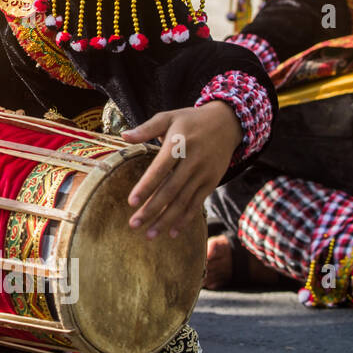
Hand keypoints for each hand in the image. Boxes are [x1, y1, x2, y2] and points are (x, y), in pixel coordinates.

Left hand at [121, 101, 242, 238]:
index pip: (160, 169)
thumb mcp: (168, 117)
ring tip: (149, 235)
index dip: (146, 186)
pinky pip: (197, 203)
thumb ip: (146, 128)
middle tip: (133, 225)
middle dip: (152, 209)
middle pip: (170, 190)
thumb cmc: (191, 120)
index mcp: (179, 145)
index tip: (131, 202)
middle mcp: (193, 161)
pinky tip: (172, 232)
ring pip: (183, 201)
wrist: (228, 122)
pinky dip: (185, 219)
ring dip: (166, 220)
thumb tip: (124, 136)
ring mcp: (204, 174)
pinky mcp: (212, 182)